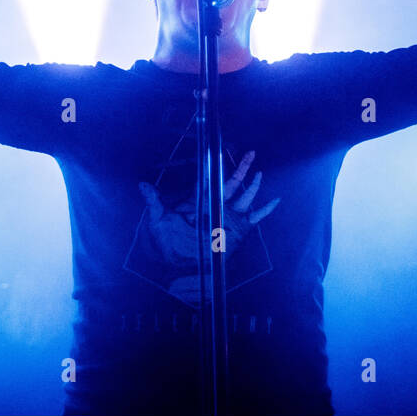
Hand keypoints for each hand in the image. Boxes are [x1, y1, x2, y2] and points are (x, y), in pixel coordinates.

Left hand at [136, 150, 279, 267]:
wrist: (176, 262)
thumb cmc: (166, 240)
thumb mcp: (158, 219)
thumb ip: (154, 202)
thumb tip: (142, 184)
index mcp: (200, 200)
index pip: (211, 180)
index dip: (217, 166)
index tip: (222, 153)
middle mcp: (217, 205)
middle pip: (231, 183)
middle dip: (241, 168)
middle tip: (251, 153)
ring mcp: (229, 216)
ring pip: (244, 197)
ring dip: (252, 185)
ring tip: (259, 172)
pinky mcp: (239, 229)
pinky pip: (255, 217)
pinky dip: (265, 209)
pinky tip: (274, 200)